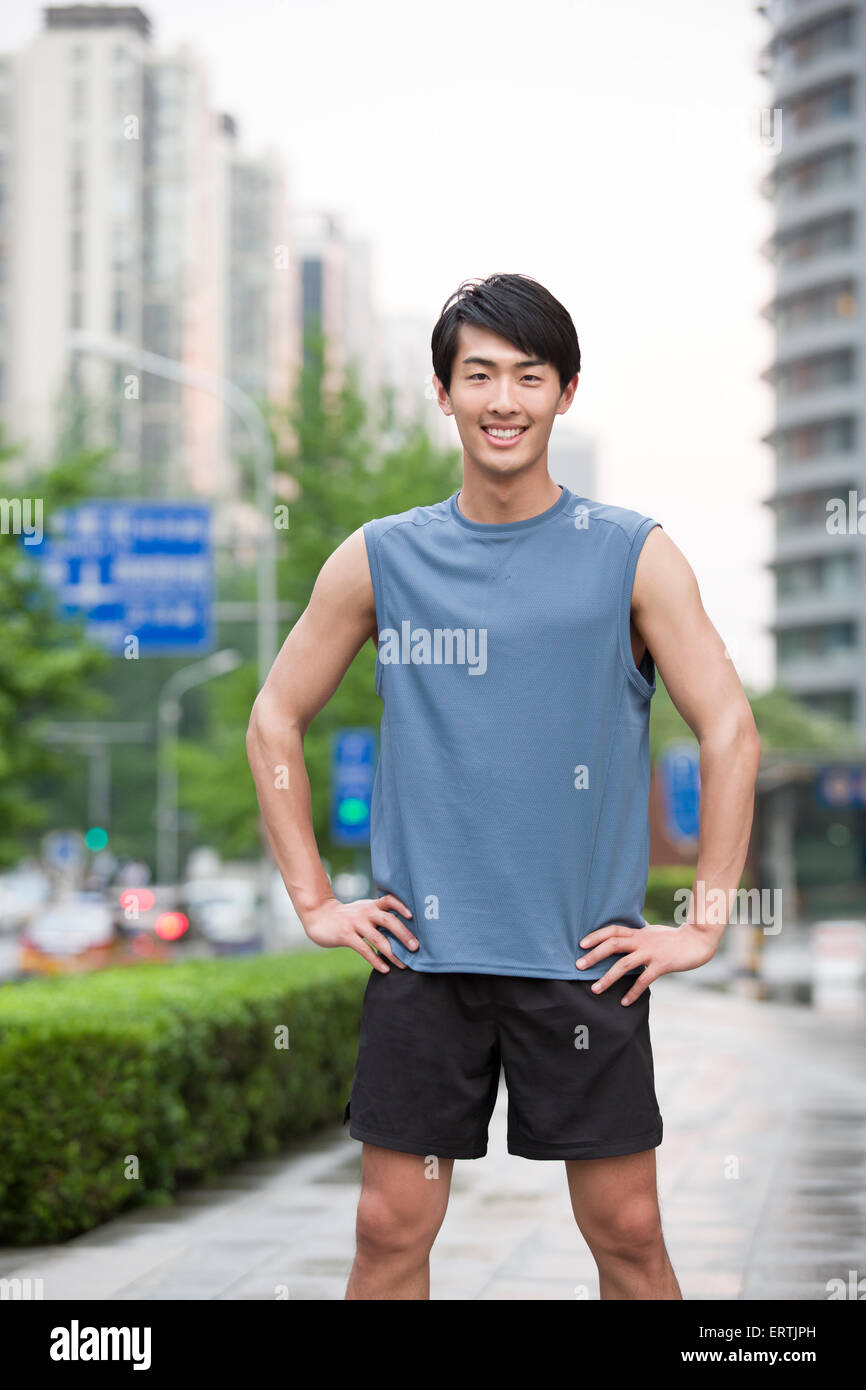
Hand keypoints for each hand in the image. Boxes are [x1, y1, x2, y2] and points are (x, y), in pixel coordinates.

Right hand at [302, 893, 416, 971]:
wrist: (319, 916)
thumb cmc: (347, 916)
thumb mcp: (363, 910)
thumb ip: (379, 915)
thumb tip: (404, 929)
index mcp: (371, 905)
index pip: (389, 900)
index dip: (401, 906)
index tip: (412, 916)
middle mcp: (365, 912)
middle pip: (388, 920)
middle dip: (404, 934)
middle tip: (416, 947)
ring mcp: (355, 923)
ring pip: (378, 938)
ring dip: (392, 953)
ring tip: (403, 964)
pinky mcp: (345, 935)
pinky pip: (364, 949)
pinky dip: (375, 960)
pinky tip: (384, 969)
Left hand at [576, 922, 714, 1003]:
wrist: (697, 941)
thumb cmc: (674, 938)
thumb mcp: (653, 932)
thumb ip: (639, 934)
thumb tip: (626, 936)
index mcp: (638, 933)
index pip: (612, 930)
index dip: (596, 936)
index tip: (581, 944)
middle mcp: (642, 941)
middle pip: (612, 945)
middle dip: (594, 956)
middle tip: (578, 966)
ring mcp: (651, 952)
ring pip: (624, 964)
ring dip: (608, 978)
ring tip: (595, 989)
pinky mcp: (661, 965)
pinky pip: (643, 980)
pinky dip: (632, 992)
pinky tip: (624, 1002)